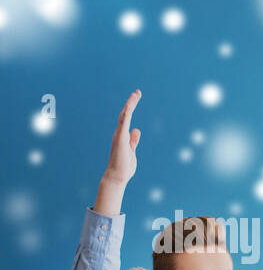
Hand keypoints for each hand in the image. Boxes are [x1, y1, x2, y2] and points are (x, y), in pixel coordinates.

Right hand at [94, 90, 141, 215]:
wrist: (117, 177)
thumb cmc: (124, 166)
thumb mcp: (131, 150)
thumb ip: (133, 140)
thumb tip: (137, 129)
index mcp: (123, 136)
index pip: (127, 118)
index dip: (131, 108)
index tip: (136, 98)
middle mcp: (119, 133)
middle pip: (125, 114)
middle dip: (131, 102)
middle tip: (138, 92)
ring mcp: (119, 136)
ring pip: (124, 116)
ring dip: (130, 105)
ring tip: (136, 95)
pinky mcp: (120, 140)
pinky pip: (123, 125)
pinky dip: (126, 115)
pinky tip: (129, 107)